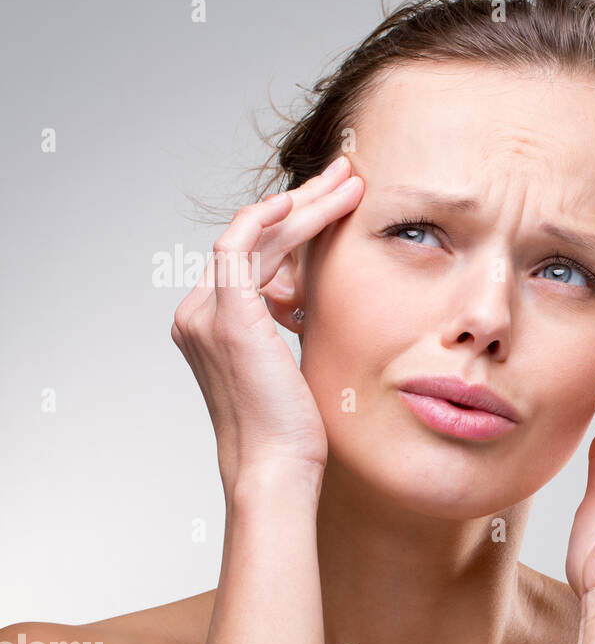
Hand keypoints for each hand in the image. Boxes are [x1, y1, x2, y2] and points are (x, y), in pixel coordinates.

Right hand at [170, 156, 363, 491]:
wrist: (278, 468)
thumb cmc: (292, 433)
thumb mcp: (293, 367)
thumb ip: (292, 328)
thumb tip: (315, 305)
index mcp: (211, 326)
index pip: (253, 258)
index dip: (294, 227)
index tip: (335, 206)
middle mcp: (198, 314)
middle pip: (253, 239)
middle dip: (303, 203)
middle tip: (345, 176)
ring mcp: (206, 314)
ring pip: (254, 236)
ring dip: (303, 204)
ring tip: (347, 183)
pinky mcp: (227, 318)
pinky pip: (240, 248)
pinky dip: (269, 219)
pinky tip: (304, 203)